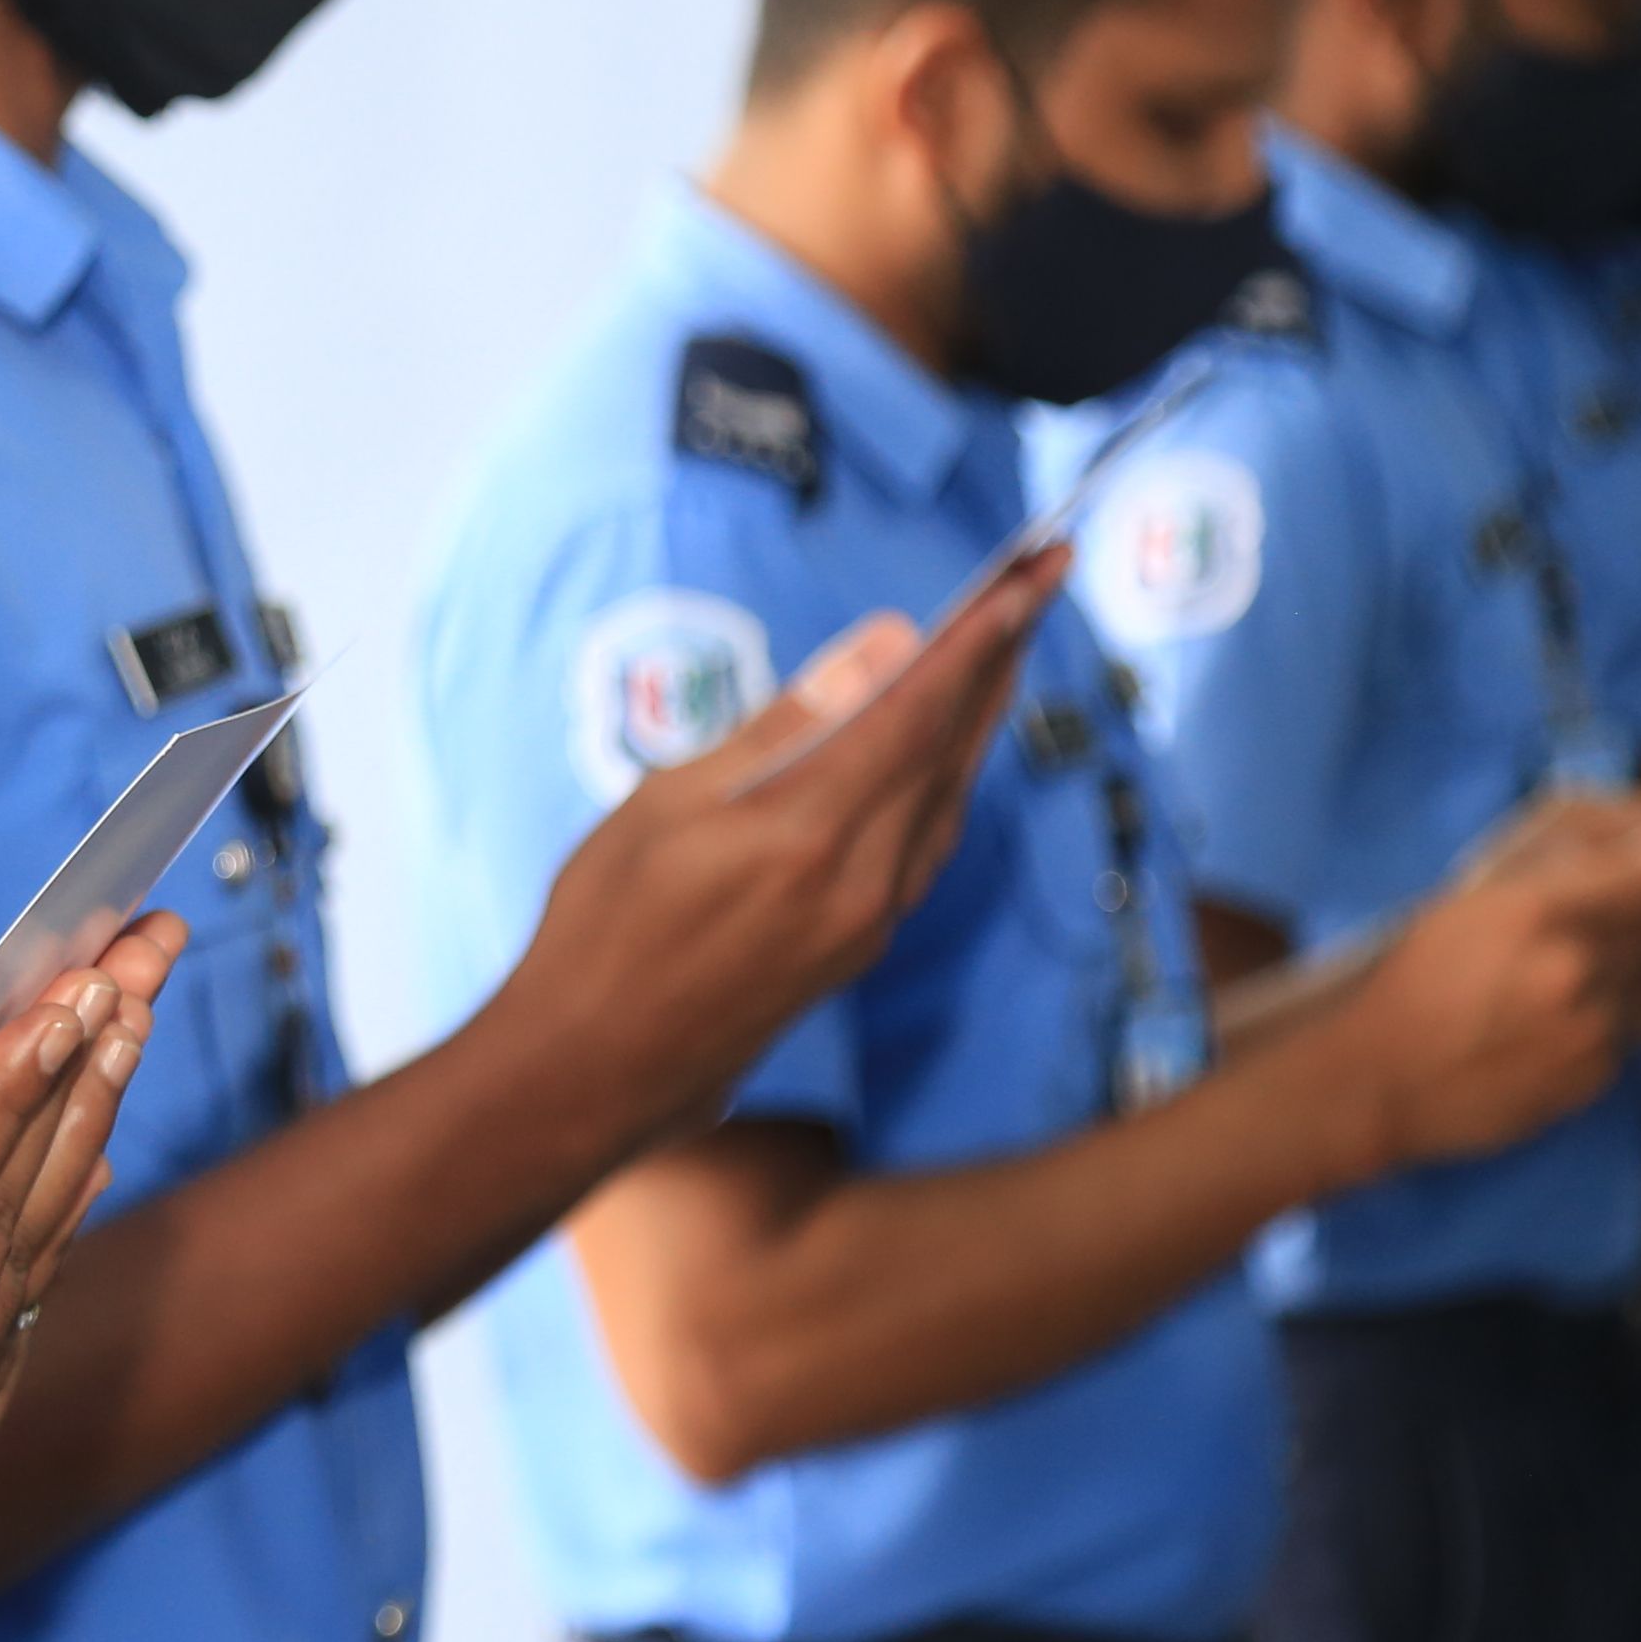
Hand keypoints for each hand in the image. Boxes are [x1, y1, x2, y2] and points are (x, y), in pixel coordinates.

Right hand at [0, 926, 169, 1641]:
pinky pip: (10, 1328)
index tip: (66, 991)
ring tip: (131, 1027)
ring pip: (23, 1264)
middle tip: (135, 965)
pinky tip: (80, 1164)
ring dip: (79, 1136)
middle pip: (5, 1212)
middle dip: (73, 1076)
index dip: (0, 1084)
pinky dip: (51, 1234)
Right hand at [490, 557, 1056, 1139]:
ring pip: (950, 796)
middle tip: (1045, 579)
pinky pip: (927, 841)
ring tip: (1006, 644)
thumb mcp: (668, 801)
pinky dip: (948, 777)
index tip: (1030, 574)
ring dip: (983, 714)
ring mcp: (870, 920)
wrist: (595, 1067)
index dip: (981, 637)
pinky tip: (947, 749)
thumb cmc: (603, 924)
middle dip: (1004, 656)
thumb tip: (883, 649)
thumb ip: (785, 725)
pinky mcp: (860, 945)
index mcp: (807, 831)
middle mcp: (863, 879)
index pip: (919, 711)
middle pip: (954, 746)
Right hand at [1306, 778, 1640, 1170]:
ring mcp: (1594, 1033)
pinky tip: (1581, 1006)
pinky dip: (1633, 1009)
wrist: (1376, 1081)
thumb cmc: (1410, 973)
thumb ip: (1569, 861)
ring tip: (1630, 946)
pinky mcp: (1598, 1079)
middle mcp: (1578, 971)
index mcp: (1537, 911)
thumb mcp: (1472, 895)